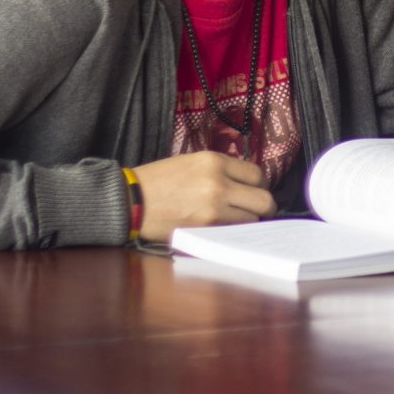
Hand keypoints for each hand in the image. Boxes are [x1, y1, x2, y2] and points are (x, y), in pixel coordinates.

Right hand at [134, 151, 274, 239]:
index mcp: (214, 161)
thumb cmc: (158, 181)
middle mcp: (218, 182)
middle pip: (264, 199)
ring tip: (232, 220)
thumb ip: (221, 170)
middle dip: (263, 207)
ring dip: (246, 222)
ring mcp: (214, 208)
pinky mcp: (205, 228)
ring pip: (252, 220)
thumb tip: (246, 183)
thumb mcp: (191, 162)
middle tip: (255, 211)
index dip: (259, 186)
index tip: (253, 192)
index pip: (258, 174)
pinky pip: (233, 232)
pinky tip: (222, 229)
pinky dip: (232, 232)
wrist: (128, 200)